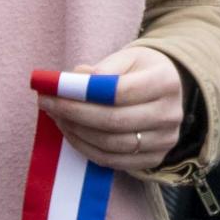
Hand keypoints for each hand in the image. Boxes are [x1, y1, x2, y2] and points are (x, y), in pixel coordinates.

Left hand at [35, 41, 189, 177]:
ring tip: (58, 118)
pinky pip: (112, 161)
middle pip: (115, 120)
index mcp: (166, 81)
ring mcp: (165, 140)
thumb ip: (100, 69)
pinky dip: (86, 149)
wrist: (165, 92)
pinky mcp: (155, 159)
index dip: (82, 93)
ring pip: (111, 144)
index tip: (52, 90)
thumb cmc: (139, 72)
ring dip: (77, 133)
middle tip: (48, 106)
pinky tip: (72, 133)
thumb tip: (70, 82)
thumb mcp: (125, 58)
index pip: (120, 91)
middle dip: (74, 114)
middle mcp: (171, 114)